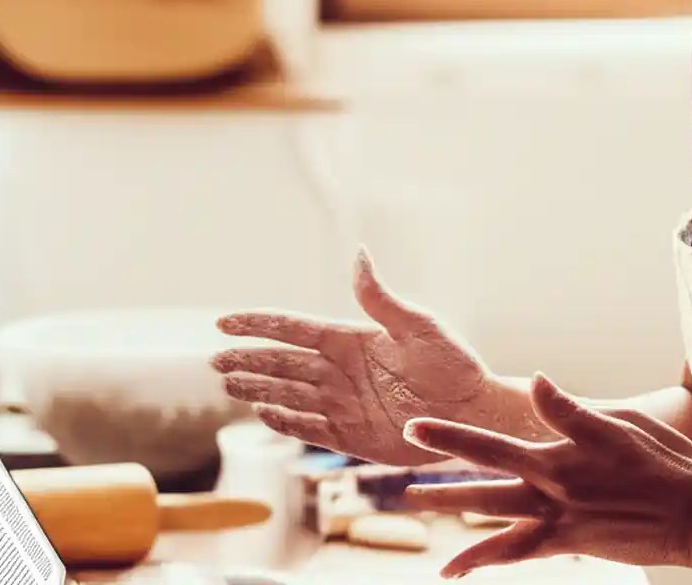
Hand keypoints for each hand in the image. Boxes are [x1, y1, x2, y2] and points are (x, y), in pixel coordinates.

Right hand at [212, 248, 501, 465]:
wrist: (476, 412)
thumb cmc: (454, 364)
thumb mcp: (418, 325)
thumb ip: (380, 297)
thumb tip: (359, 253)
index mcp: (352, 339)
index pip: (293, 330)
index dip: (258, 325)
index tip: (223, 322)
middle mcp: (341, 371)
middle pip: (283, 364)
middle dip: (248, 360)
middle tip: (215, 360)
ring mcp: (343, 405)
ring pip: (289, 395)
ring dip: (258, 390)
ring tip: (228, 384)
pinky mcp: (352, 437)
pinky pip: (310, 429)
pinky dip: (285, 422)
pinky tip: (263, 415)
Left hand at [402, 374, 691, 578]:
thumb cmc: (666, 462)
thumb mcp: (620, 424)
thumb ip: (570, 410)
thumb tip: (536, 380)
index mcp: (558, 457)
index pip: (490, 444)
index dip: (449, 436)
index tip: (413, 428)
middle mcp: (550, 492)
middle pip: (483, 484)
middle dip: (442, 478)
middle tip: (404, 476)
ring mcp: (558, 521)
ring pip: (493, 520)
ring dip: (453, 514)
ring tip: (415, 509)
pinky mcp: (569, 544)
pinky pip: (515, 555)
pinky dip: (482, 560)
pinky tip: (454, 569)